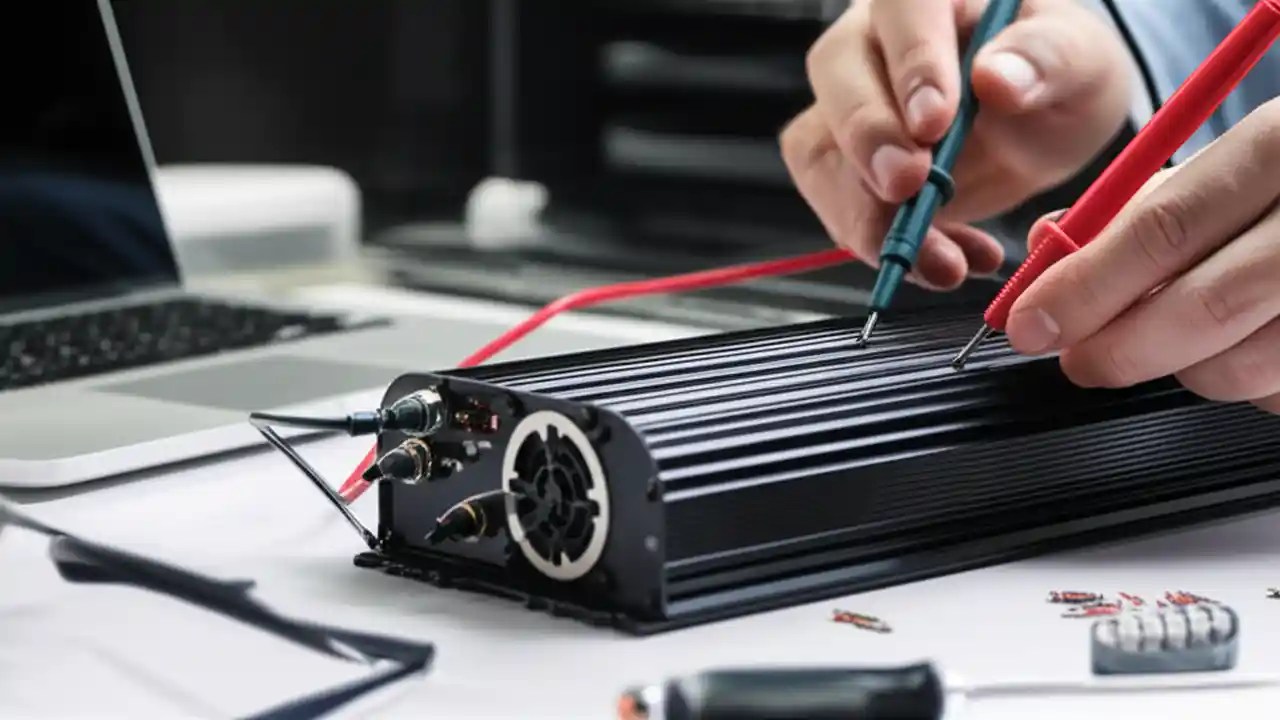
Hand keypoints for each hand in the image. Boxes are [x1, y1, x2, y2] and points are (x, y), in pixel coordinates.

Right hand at [781, 0, 1132, 289]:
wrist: (1045, 124)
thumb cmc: (1058, 74)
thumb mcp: (1081, 61)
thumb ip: (1048, 59)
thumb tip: (997, 78)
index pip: (902, 7)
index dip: (910, 62)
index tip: (935, 123)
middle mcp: (875, 41)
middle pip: (837, 74)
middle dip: (867, 140)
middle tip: (909, 188)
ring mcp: (850, 105)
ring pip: (820, 152)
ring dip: (866, 215)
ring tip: (938, 260)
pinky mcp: (845, 168)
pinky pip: (840, 208)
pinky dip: (887, 246)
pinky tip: (949, 261)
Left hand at [1006, 98, 1279, 413]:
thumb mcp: (1237, 162)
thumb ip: (1141, 205)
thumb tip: (1048, 250)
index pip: (1162, 229)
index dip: (1083, 287)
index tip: (1029, 322)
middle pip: (1202, 308)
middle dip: (1116, 348)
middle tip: (1077, 360)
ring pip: (1242, 366)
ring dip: (1184, 369)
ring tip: (1173, 342)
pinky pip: (1278, 391)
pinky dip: (1246, 383)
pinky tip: (1247, 346)